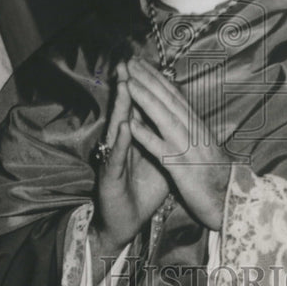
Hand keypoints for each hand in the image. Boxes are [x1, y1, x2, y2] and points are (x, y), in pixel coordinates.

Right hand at [91, 62, 168, 260]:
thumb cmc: (141, 193)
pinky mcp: (109, 178)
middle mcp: (122, 146)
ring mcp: (114, 160)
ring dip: (121, 105)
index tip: (147, 64)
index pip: (139, 109)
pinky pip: (116, 157)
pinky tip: (124, 126)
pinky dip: (121, 141)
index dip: (143, 88)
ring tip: (124, 82)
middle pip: (126, 111)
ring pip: (117, 128)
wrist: (123, 224)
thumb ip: (165, 142)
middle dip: (128, 85)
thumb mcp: (160, 164)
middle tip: (128, 60)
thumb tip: (178, 123)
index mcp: (135, 141)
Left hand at [126, 57, 231, 229]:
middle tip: (130, 61)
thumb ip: (192, 130)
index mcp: (198, 127)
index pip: (176, 96)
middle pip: (169, 101)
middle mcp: (195, 132)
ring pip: (165, 119)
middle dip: (149, 80)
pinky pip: (162, 150)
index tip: (142, 63)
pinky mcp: (183, 170)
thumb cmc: (218, 178)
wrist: (234, 204)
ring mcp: (190, 149)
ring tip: (128, 83)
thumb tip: (179, 112)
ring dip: (146, 100)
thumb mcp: (204, 148)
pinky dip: (146, 136)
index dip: (158, 78)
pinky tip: (131, 124)